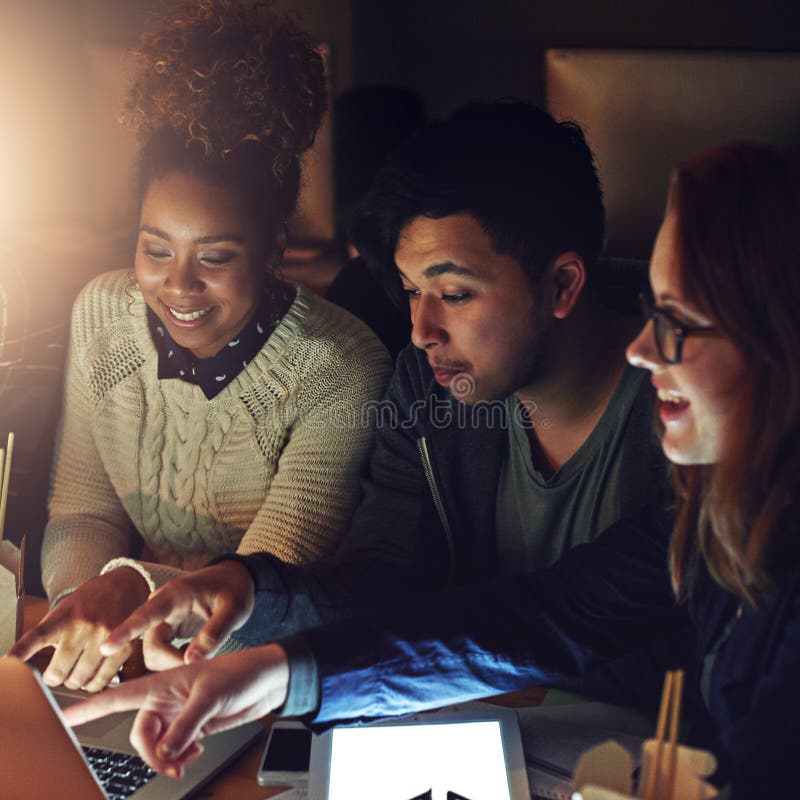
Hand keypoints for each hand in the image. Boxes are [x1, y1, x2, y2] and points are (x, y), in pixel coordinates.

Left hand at [9, 568, 150, 690]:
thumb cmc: (90, 600)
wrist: (125, 585)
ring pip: (79, 681)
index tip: (6, 663)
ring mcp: (105, 639)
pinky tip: (92, 676)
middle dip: (56, 676)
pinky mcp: (123, 648)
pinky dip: (93, 684)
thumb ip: (48, 633)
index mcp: (64, 617)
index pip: (36, 638)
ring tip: (77, 670)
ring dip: (75, 681)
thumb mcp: (65, 609)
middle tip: (60, 669)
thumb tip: (24, 664)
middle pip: (57, 674)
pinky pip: (101, 681)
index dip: (20, 653)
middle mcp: (84, 627)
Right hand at [63, 644, 289, 777]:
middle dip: (153, 753)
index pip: (116, 697)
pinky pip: (174, 748)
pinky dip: (180, 756)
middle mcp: (164, 699)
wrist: (266, 680)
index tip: (59, 719)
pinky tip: (195, 752)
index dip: (86, 709)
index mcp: (160, 683)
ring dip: (168, 757)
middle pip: (140, 734)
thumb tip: (163, 754)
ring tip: (189, 758)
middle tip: (174, 765)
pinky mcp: (192, 726)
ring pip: (157, 745)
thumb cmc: (239, 673)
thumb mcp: (210, 698)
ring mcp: (177, 714)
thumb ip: (184, 726)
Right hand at [100, 560, 254, 670]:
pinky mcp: (166, 632)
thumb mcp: (233, 609)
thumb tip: (190, 661)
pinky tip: (196, 656)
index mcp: (175, 595)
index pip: (145, 614)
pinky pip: (161, 655)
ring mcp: (162, 621)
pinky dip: (176, 663)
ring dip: (174, 664)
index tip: (106, 646)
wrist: (234, 581)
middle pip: (151, 646)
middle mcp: (162, 608)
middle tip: (201, 663)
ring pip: (154, 655)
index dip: (126, 630)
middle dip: (171, 662)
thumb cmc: (234, 590)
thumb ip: (214, 633)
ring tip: (203, 657)